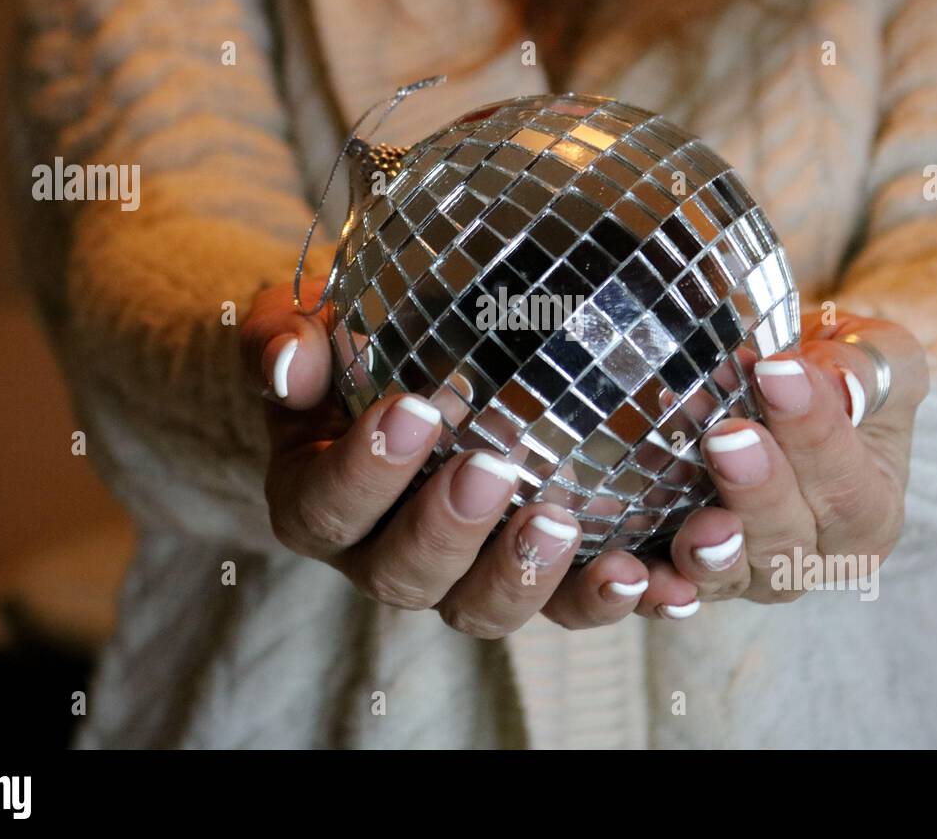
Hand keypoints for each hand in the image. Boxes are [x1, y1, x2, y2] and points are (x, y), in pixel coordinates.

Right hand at [241, 281, 693, 637]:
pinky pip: (566, 608)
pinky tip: (649, 572)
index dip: (364, 472)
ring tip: (562, 523)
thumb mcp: (303, 327)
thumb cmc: (349, 346)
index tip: (412, 410)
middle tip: (490, 469)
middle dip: (446, 529)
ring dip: (523, 577)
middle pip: (405, 576)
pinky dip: (607, 598)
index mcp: (320, 501)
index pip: (326, 506)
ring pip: (481, 609)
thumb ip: (286, 339)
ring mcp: (460, 576)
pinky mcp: (532, 577)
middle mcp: (383, 555)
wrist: (400, 373)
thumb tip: (291, 362)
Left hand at [665, 312, 928, 603]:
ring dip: (709, 550)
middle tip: (727, 436)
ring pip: (731, 575)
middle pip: (789, 541)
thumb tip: (842, 384)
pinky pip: (666, 589)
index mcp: (869, 514)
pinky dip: (652, 585)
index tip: (775, 373)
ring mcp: (746, 573)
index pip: (849, 485)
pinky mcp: (684, 573)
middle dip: (758, 490)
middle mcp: (810, 558)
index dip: (814, 433)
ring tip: (698, 520)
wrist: (772, 386)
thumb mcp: (870, 356)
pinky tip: (632, 571)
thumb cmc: (831, 374)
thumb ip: (864, 371)